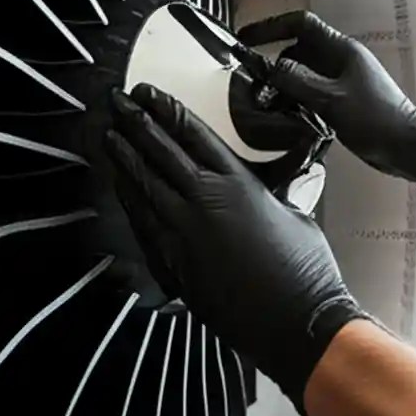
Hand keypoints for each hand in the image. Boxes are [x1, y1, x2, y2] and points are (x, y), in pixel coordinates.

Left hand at [105, 84, 375, 415]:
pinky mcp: (175, 265)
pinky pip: (144, 224)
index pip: (192, 135)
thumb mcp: (298, 213)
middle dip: (134, 124)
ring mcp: (184, 235)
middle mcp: (204, 204)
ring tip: (109, 138)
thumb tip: (278, 180)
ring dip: (124, 160)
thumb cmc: (306, 270)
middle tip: (116, 103)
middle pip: (159, 154)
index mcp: (238, 185)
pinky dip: (131, 202)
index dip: (167, 111)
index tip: (148, 94)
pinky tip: (122, 190)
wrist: (295, 321)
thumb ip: (279, 189)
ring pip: (143, 187)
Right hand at [234, 11, 415, 189]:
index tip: (247, 38)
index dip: (271, 26)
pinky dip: (297, 102)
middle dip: (275, 66)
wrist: (406, 147)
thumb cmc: (378, 120)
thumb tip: (270, 67)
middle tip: (257, 85)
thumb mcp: (330, 100)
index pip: (301, 24)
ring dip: (285, 87)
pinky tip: (288, 117)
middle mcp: (341, 61)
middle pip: (298, 52)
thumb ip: (297, 81)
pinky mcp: (343, 101)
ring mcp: (342, 82)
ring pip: (303, 76)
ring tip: (270, 105)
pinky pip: (312, 94)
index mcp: (342, 50)